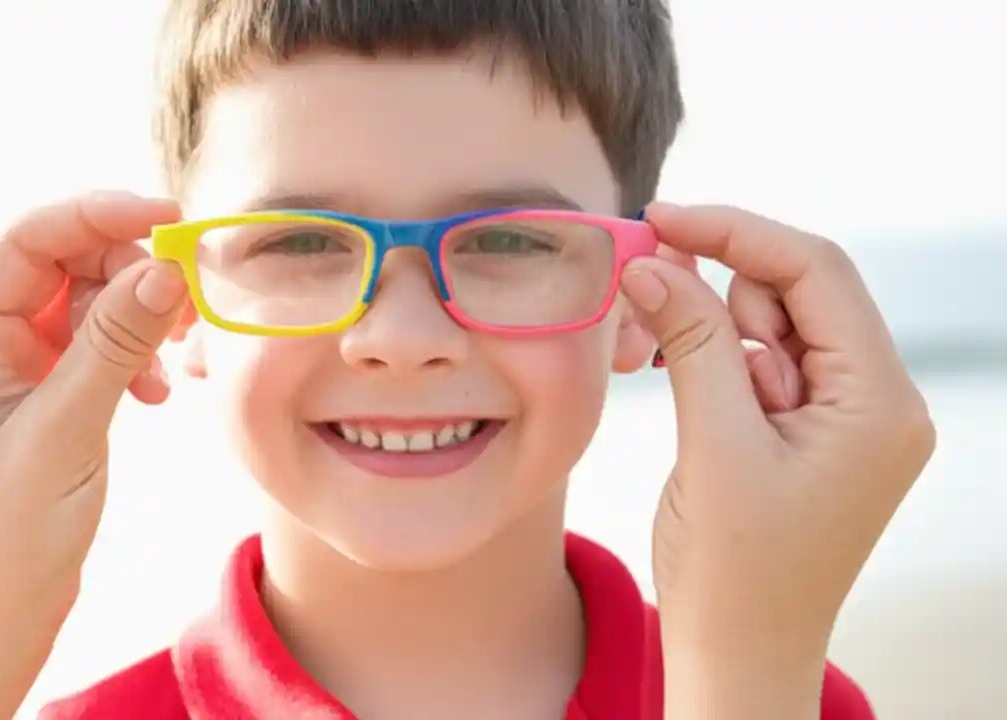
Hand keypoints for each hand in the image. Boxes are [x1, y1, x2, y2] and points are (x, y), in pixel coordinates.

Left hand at [0, 192, 188, 718]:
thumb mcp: (65, 434)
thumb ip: (113, 345)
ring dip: (136, 317)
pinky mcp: (42, 400)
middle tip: (187, 297)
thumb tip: (166, 267)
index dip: (98, 216)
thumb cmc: (3, 541)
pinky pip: (94, 348)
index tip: (172, 219)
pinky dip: (132, 357)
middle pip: (61, 264)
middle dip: (129, 269)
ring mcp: (11, 372)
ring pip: (85, 305)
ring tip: (172, 358)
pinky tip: (155, 394)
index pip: (26, 241)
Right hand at [620, 204, 934, 717]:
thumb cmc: (733, 572)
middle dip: (720, 285)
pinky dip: (715, 357)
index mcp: (879, 402)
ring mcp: (848, 416)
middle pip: (798, 291)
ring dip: (712, 328)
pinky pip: (763, 362)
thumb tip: (653, 260)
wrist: (737, 653)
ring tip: (666, 372)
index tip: (663, 216)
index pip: (817, 273)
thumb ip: (691, 339)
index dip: (737, 232)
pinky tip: (683, 384)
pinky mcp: (813, 430)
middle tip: (643, 291)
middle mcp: (879, 400)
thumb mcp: (712, 445)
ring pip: (773, 323)